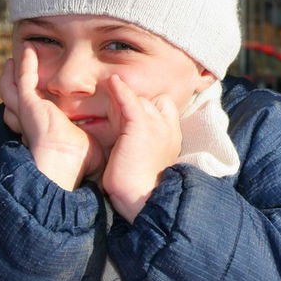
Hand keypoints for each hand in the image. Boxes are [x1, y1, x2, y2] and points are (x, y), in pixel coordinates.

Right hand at [0, 46, 102, 190]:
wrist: (65, 164)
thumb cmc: (80, 163)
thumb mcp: (93, 145)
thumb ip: (101, 139)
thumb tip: (117, 140)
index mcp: (44, 134)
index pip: (34, 118)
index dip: (34, 107)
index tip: (42, 97)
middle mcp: (33, 122)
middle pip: (16, 101)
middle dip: (14, 87)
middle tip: (16, 70)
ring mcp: (29, 112)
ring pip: (13, 88)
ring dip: (14, 72)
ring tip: (17, 57)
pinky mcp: (29, 103)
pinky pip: (24, 78)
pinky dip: (25, 64)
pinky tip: (28, 50)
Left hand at [100, 74, 183, 222]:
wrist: (143, 198)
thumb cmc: (139, 190)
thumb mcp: (146, 164)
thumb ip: (140, 148)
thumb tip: (125, 146)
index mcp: (171, 138)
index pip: (165, 110)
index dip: (150, 109)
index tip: (132, 115)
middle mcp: (168, 129)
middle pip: (153, 103)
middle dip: (136, 105)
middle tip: (115, 109)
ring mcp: (157, 125)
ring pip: (141, 101)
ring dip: (124, 100)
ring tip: (108, 93)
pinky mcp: (141, 126)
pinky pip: (130, 100)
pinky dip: (121, 90)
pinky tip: (112, 81)